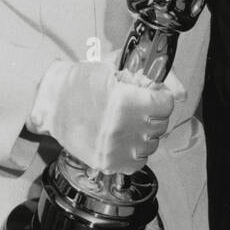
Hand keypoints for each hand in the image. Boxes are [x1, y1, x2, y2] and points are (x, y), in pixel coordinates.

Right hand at [39, 60, 175, 175]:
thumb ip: (147, 75)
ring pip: (151, 144)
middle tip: (142, 106)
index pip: (165, 104)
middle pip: (160, 124)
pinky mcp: (106, 163)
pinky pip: (138, 162)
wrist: (50, 103)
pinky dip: (137, 152)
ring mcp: (114, 149)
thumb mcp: (114, 67)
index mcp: (124, 101)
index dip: (162, 96)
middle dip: (155, 113)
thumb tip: (179, 91)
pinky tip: (127, 138)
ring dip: (147, 132)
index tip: (156, 93)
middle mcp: (121, 129)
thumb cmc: (80, 81)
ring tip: (132, 122)